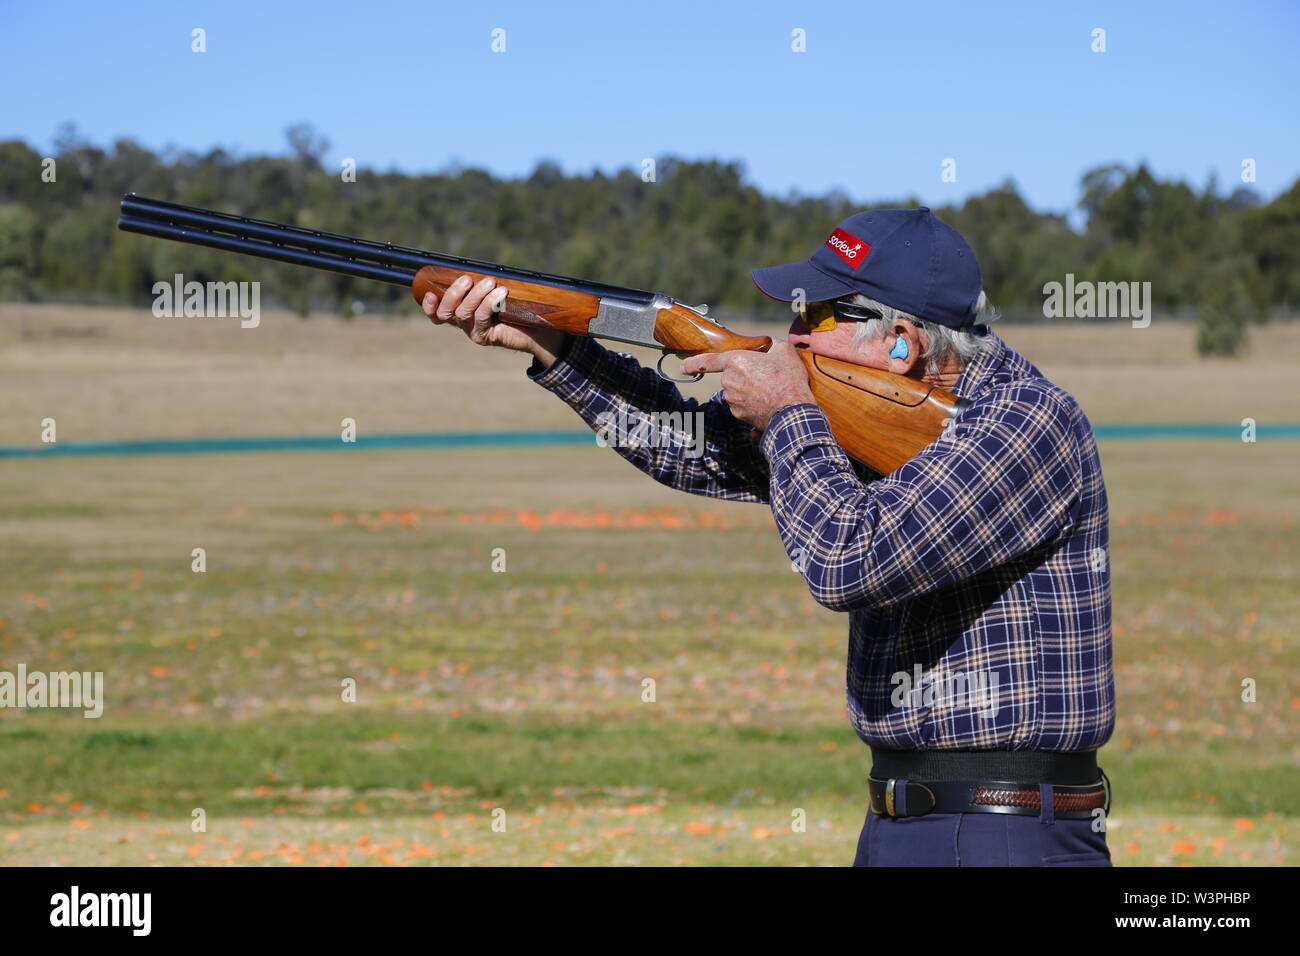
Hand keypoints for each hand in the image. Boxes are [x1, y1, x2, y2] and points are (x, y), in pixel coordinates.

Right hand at [420, 274, 564, 366]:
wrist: (535, 328)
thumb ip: (482, 282)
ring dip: (475, 295)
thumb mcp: (495, 290)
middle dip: (452, 293)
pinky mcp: (485, 337)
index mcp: (460, 312)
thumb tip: (477, 268)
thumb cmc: (515, 305)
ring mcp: (473, 331)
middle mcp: (463, 324)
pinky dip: (489, 302)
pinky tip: (501, 293)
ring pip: (463, 313)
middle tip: (467, 279)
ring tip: (489, 282)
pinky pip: (481, 318)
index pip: (436, 313)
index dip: (429, 306)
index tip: (429, 292)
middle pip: (445, 313)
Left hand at [680, 341, 814, 429]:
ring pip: (736, 391)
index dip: (693, 363)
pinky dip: (751, 403)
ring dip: (748, 390)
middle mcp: (729, 381)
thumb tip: (769, 347)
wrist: (792, 411)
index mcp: (736, 361)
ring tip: (770, 390)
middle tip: (767, 377)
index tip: (683, 367)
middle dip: (745, 375)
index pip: (708, 361)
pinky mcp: (738, 414)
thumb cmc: (788, 379)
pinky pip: (741, 405)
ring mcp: (732, 399)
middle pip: (731, 375)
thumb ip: (771, 345)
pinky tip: (767, 402)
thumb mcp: (784, 351)